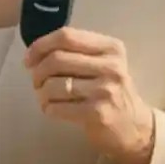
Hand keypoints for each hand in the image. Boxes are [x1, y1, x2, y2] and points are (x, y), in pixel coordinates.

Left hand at [25, 27, 154, 163]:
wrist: (135, 127)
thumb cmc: (110, 90)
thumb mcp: (103, 63)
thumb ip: (75, 51)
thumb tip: (33, 53)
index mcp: (111, 48)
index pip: (67, 36)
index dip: (41, 45)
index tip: (29, 59)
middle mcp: (111, 66)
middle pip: (56, 59)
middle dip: (38, 72)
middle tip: (36, 82)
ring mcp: (105, 90)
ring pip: (53, 85)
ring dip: (41, 93)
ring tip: (46, 98)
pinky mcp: (98, 114)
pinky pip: (57, 107)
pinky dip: (48, 109)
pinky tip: (54, 110)